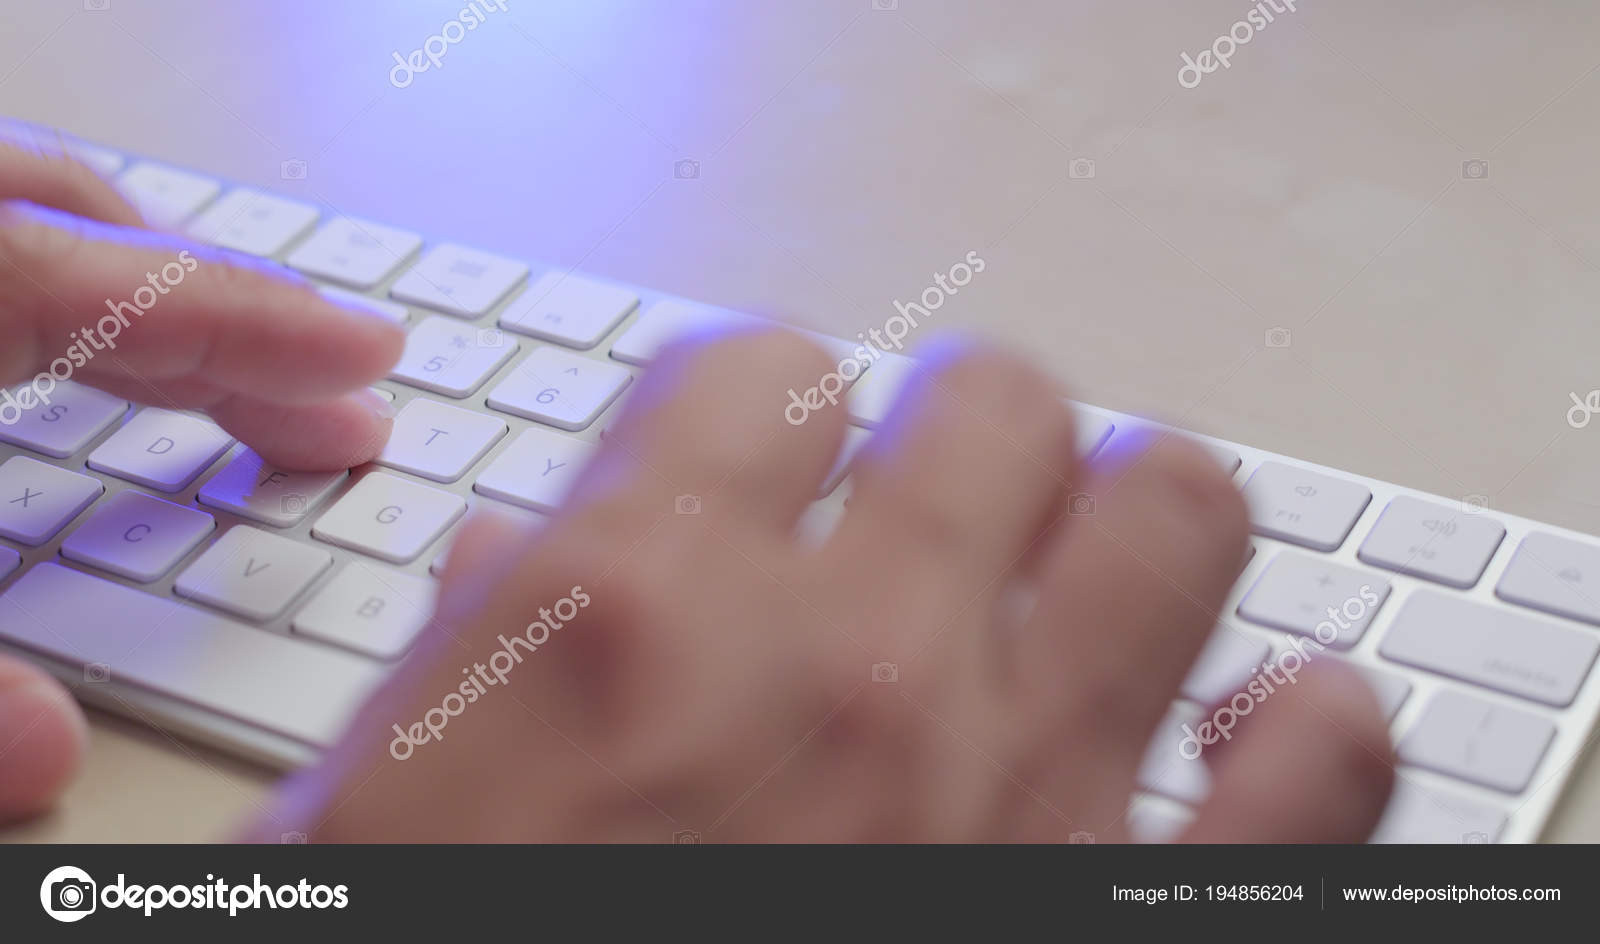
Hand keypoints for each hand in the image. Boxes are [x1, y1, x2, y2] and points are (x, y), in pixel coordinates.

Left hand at [0, 137, 404, 822]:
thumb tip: (53, 759)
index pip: (112, 283)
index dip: (259, 322)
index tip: (372, 352)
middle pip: (83, 238)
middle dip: (233, 322)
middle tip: (338, 402)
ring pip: (40, 244)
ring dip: (160, 321)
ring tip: (248, 397)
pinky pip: (4, 280)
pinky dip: (74, 323)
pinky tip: (97, 390)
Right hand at [264, 329, 1394, 841]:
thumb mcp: (383, 823)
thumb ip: (463, 660)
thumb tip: (500, 559)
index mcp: (635, 613)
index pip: (757, 372)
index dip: (761, 402)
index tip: (767, 447)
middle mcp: (851, 666)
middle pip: (991, 409)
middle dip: (965, 429)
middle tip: (944, 481)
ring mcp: (1023, 788)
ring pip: (1173, 517)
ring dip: (1138, 517)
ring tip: (1097, 554)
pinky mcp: (1133, 915)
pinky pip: (1317, 774)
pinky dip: (1309, 732)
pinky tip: (1267, 728)